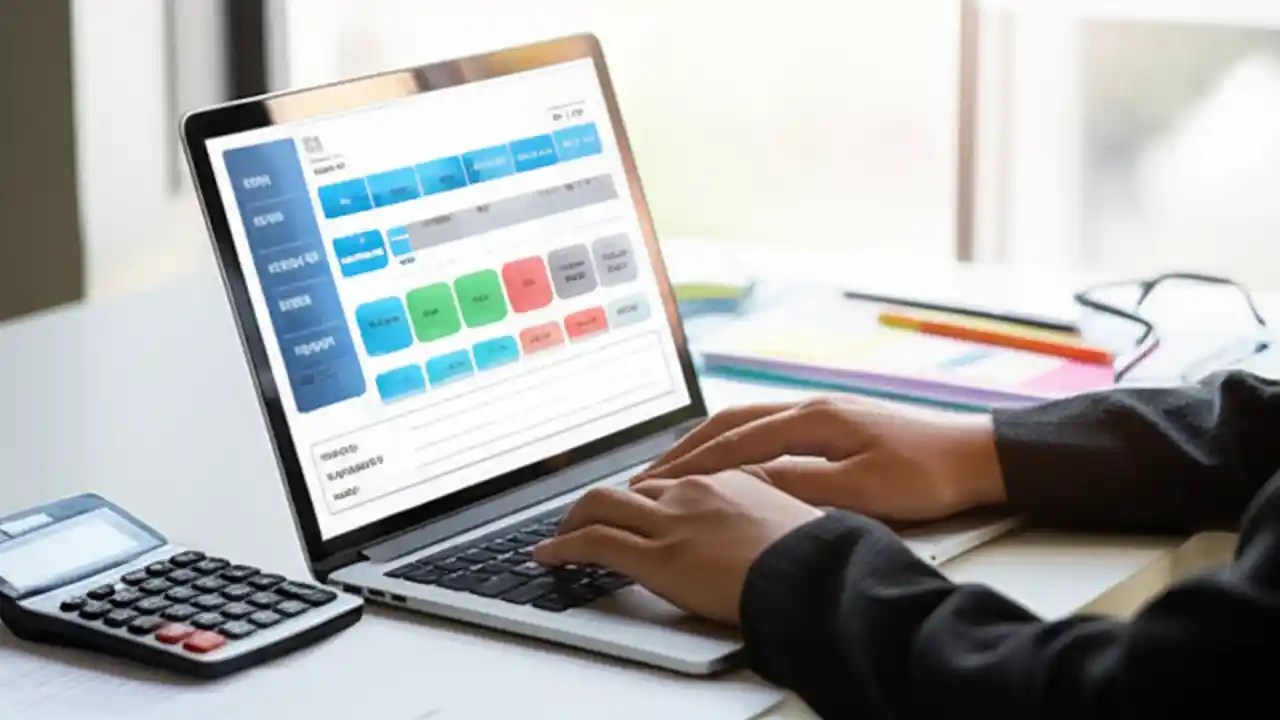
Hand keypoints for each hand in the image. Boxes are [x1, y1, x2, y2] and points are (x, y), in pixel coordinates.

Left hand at [533, 470, 821, 624]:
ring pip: (601, 505)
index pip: (674, 474)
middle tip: (587, 516)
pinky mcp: (656, 556)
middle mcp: (695, 489)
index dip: (646, 491)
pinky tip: (550, 555)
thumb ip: (772, 513)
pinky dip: (563, 546)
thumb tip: (768, 527)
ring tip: (562, 534)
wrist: (821, 579)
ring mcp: (673, 520)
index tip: (634, 499)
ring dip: (575, 519)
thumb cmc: (821, 560)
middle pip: (633, 486)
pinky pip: (593, 542)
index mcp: (732, 477)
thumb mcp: (802, 518)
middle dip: (604, 502)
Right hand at [635, 396, 1005, 522]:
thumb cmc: (926, 475)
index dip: (689, 467)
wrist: (976, 454)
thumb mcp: (859, 488)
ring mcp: (822, 409)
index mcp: (812, 419)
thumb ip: (796, 484)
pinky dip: (734, 440)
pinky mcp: (835, 420)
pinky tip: (728, 457)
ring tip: (672, 467)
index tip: (651, 486)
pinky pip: (766, 425)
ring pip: (745, 420)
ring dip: (706, 443)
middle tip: (646, 477)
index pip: (733, 443)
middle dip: (684, 450)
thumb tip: (738, 483)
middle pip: (729, 423)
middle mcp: (809, 406)